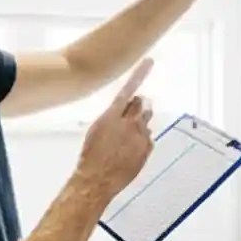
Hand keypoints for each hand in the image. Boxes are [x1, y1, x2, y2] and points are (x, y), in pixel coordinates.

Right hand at [76, 59, 154, 199]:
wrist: (96, 179)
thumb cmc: (91, 155)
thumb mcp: (97, 128)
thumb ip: (113, 116)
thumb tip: (123, 110)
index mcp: (113, 115)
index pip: (129, 90)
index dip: (139, 74)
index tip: (149, 61)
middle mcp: (130, 123)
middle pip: (143, 104)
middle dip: (139, 104)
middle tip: (131, 113)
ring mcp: (141, 136)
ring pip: (146, 121)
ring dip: (139, 123)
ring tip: (126, 137)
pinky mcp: (147, 149)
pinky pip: (148, 138)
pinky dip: (142, 139)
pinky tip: (129, 149)